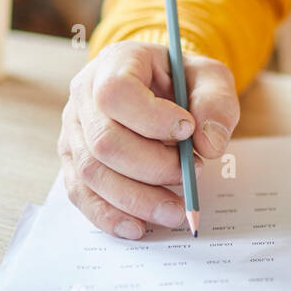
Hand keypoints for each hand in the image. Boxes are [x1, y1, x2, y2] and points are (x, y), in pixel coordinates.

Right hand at [58, 42, 238, 238]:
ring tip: (175, 211)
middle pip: (104, 142)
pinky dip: (109, 216)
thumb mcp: (210, 77)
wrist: (160, 86)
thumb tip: (209, 145)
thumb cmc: (182, 80)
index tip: (188, 130)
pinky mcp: (74, 162)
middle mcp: (83, 96)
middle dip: (152, 168)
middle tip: (192, 175)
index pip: (116, 93)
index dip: (151, 118)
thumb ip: (216, 104)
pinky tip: (138, 227)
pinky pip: (82, 194)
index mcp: (114, 63)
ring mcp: (73, 130)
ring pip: (92, 173)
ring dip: (136, 199)